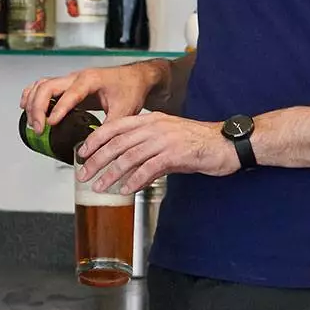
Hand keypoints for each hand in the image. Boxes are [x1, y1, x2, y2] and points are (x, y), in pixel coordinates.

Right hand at [21, 58, 167, 131]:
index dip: (58, 109)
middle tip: (39, 129)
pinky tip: (26, 106)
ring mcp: (69, 79)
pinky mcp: (66, 85)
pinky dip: (31, 95)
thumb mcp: (125, 111)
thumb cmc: (131, 90)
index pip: (69, 94)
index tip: (50, 124)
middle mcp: (76, 77)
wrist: (135, 78)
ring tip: (32, 123)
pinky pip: (42, 86)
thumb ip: (110, 129)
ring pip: (41, 85)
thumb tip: (95, 149)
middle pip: (47, 86)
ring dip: (32, 103)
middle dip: (38, 108)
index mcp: (91, 81)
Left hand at [76, 111, 236, 192]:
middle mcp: (154, 126)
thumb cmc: (199, 141)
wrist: (227, 143)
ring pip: (129, 157)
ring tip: (99, 186)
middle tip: (83, 174)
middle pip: (117, 143)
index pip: (114, 126)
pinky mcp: (175, 155)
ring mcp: (164, 140)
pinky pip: (148, 169)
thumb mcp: (168, 137)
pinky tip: (125, 189)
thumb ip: (147, 146)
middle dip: (96, 160)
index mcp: (150, 119)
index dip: (95, 139)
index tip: (82, 153)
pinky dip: (134, 180)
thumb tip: (127, 165)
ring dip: (111, 174)